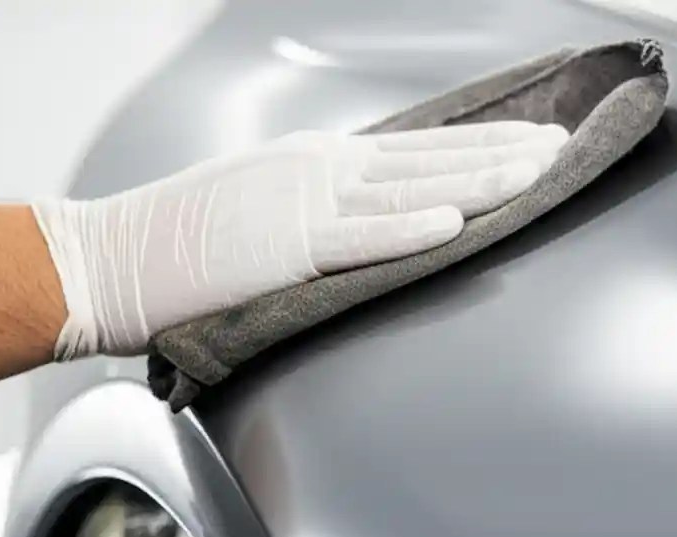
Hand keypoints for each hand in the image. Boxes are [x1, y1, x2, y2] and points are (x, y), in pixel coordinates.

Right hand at [33, 121, 568, 358]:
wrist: (114, 257)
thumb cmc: (186, 241)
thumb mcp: (264, 206)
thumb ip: (323, 209)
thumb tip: (373, 217)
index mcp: (318, 161)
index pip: (418, 148)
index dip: (481, 142)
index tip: (532, 139)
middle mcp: (321, 169)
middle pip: (430, 160)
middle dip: (502, 153)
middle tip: (562, 148)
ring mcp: (305, 204)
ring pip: (411, 189)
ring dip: (479, 182)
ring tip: (538, 174)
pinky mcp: (285, 248)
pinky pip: (358, 239)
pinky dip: (407, 230)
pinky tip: (455, 223)